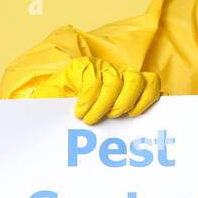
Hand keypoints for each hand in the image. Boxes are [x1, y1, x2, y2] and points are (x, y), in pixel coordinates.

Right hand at [33, 57, 161, 124]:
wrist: (46, 112)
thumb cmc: (80, 121)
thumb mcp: (107, 123)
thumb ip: (127, 122)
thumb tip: (148, 131)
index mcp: (129, 86)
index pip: (151, 84)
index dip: (149, 98)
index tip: (136, 116)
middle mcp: (118, 74)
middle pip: (138, 81)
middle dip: (127, 102)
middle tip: (112, 117)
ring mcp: (101, 69)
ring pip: (116, 81)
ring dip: (106, 104)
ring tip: (92, 119)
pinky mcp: (83, 67)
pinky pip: (94, 83)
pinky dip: (89, 102)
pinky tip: (79, 113)